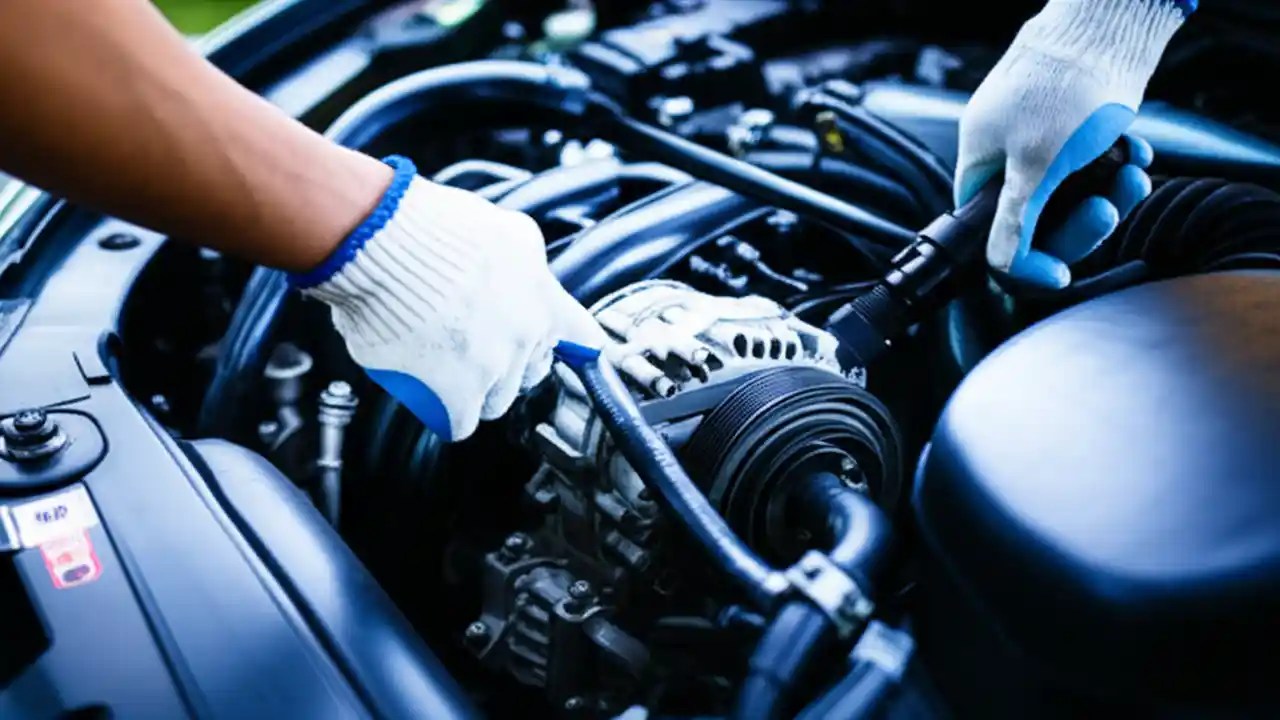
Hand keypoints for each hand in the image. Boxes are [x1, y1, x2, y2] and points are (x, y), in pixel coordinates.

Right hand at [296, 156, 605, 440]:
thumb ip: (521, 259)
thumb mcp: (499, 228)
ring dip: (476, 392)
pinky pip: (461, 423)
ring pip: (496, 399)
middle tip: (472, 346)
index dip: (573, 347)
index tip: (571, 355)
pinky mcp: (460, 392)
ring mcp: (496, 364)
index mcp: (542, 291)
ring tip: (444, 367)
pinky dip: (447, 416)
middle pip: (530, 370)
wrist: (382, 241)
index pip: (583, 336)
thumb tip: (523, 274)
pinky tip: (435, 403)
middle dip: (507, 364)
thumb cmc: (425, 225)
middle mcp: (527, 330)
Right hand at [955, 0, 1187, 288]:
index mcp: (981, 163)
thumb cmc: (1064, 85)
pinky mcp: (1075, 127)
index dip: (1023, 257)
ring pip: (1072, 194)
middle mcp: (1007, 154)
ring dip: (1108, 193)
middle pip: (1038, 217)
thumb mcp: (1037, 166)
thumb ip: (1015, 221)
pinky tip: (1134, 154)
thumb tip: (1000, 265)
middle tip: (1107, 212)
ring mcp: (1042, 139)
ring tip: (1131, 175)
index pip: (991, 231)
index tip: (1057, 274)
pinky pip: (1093, 166)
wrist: (1108, 23)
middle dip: (1081, 222)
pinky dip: (1117, 165)